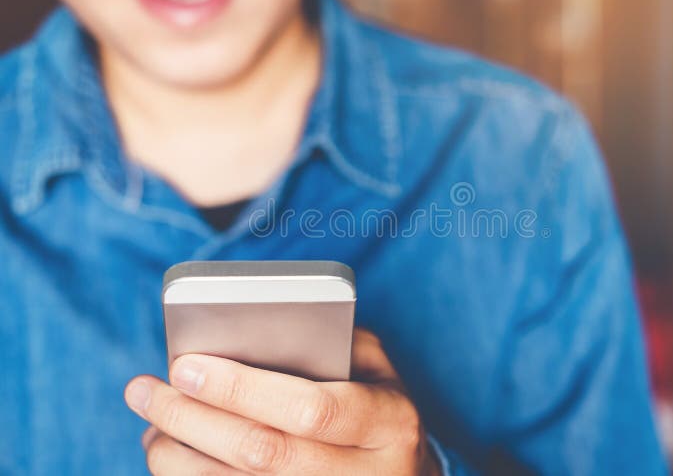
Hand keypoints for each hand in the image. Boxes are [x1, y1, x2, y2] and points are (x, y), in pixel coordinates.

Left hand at [124, 330, 441, 474]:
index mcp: (389, 424)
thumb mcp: (377, 369)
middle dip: (192, 419)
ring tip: (151, 423)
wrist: (402, 474)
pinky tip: (171, 455)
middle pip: (262, 453)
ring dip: (179, 458)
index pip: (310, 409)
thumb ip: (333, 344)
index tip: (186, 365)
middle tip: (145, 389)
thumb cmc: (378, 407)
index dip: (243, 389)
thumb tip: (256, 335)